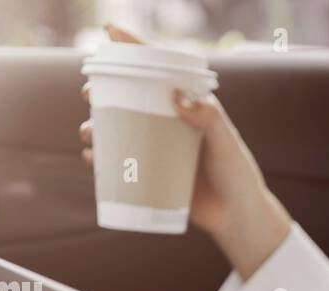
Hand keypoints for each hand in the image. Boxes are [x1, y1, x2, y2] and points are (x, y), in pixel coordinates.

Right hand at [80, 24, 290, 278]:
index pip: (160, 69)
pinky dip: (104, 159)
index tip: (110, 33)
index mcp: (191, 105)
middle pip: (132, 98)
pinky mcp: (155, 175)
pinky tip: (92, 158)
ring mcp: (161, 149)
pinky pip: (123, 162)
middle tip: (89, 93)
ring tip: (89, 133)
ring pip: (122, 130)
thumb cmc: (237, 176)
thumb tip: (176, 94)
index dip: (134, 48)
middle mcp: (172, 123)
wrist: (238, 218)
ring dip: (98, 126)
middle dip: (105, 91)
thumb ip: (208, 118)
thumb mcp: (226, 144)